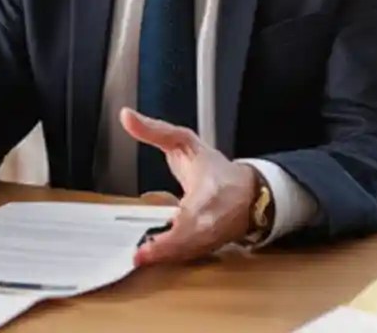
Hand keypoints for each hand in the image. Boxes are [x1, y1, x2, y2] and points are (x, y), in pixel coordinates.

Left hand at [120, 108, 259, 265]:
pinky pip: (186, 258)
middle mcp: (211, 221)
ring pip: (185, 254)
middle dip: (162, 251)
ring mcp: (209, 238)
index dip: (172, 233)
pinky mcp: (206, 249)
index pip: (192, 217)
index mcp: (208, 193)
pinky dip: (169, 259)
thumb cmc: (216, 170)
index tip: (150, 239)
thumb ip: (154, 131)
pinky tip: (149, 258)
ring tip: (138, 258)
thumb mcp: (185, 142)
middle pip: (186, 243)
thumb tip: (127, 117)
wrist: (249, 193)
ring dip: (162, 258)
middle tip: (137, 256)